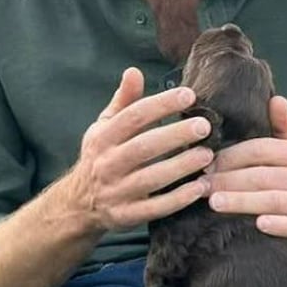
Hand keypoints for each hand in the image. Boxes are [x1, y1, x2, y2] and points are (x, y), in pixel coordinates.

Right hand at [49, 67, 214, 233]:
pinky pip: (155, 208)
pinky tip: (201, 187)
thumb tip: (134, 71)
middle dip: (175, 135)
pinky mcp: (126, 216)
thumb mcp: (104, 127)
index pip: (133, 117)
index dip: (161, 104)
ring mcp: (116, 192)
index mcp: (103, 138)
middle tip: (205, 126)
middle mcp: (107, 164)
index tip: (189, 95)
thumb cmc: (101, 157)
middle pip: (143, 147)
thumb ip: (123, 101)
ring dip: (181, 167)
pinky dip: (178, 199)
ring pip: (151, 179)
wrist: (78, 204)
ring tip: (208, 155)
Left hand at [201, 96, 286, 250]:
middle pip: (263, 176)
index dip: (232, 156)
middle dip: (228, 180)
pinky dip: (280, 225)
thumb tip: (276, 98)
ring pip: (275, 200)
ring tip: (215, 203)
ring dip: (244, 201)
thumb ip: (282, 126)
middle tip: (201, 186)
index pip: (260, 150)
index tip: (206, 164)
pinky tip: (259, 225)